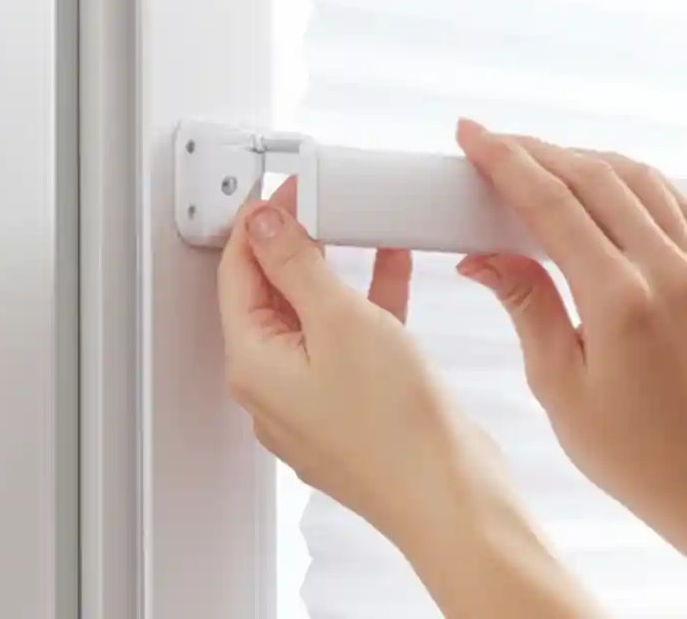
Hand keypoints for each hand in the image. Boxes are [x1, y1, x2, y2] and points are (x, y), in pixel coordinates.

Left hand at [217, 179, 476, 536]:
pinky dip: (365, 304)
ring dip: (334, 268)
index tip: (286, 187)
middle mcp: (274, 386)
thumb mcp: (341, 321)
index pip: (237, 273)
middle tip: (321, 198)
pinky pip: (346, 341)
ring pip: (312, 315)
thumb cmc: (396, 431)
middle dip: (295, 241)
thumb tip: (265, 227)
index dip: (258, 221)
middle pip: (269, 294)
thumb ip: (298, 265)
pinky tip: (392, 269)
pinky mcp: (352, 406)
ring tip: (357, 222)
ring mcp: (313, 399)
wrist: (450, 498)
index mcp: (252, 365)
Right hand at [453, 119, 686, 617]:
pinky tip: (598, 181)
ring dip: (579, 157)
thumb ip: (525, 304)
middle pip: (592, 176)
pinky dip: (626, 177)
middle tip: (488, 142)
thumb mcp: (557, 382)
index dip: (506, 162)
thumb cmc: (632, 450)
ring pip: (634, 177)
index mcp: (621, 298)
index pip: (552, 204)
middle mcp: (665, 269)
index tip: (471, 137)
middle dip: (534, 151)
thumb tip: (482, 256)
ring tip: (533, 158)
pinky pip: (667, 199)